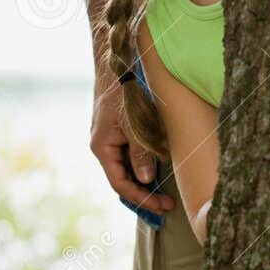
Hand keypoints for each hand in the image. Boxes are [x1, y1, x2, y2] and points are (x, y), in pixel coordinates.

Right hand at [89, 67, 174, 213]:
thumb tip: (145, 180)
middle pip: (123, 179)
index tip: (161, 206)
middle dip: (144, 194)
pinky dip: (143, 166)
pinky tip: (157, 171)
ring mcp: (110, 139)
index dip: (140, 198)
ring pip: (127, 168)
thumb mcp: (134, 122)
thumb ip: (140, 151)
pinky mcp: (118, 132)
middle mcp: (103, 146)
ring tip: (164, 192)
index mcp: (102, 147)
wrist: (116, 63)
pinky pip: (129, 155)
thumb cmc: (123, 90)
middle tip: (167, 204)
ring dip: (144, 181)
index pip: (120, 183)